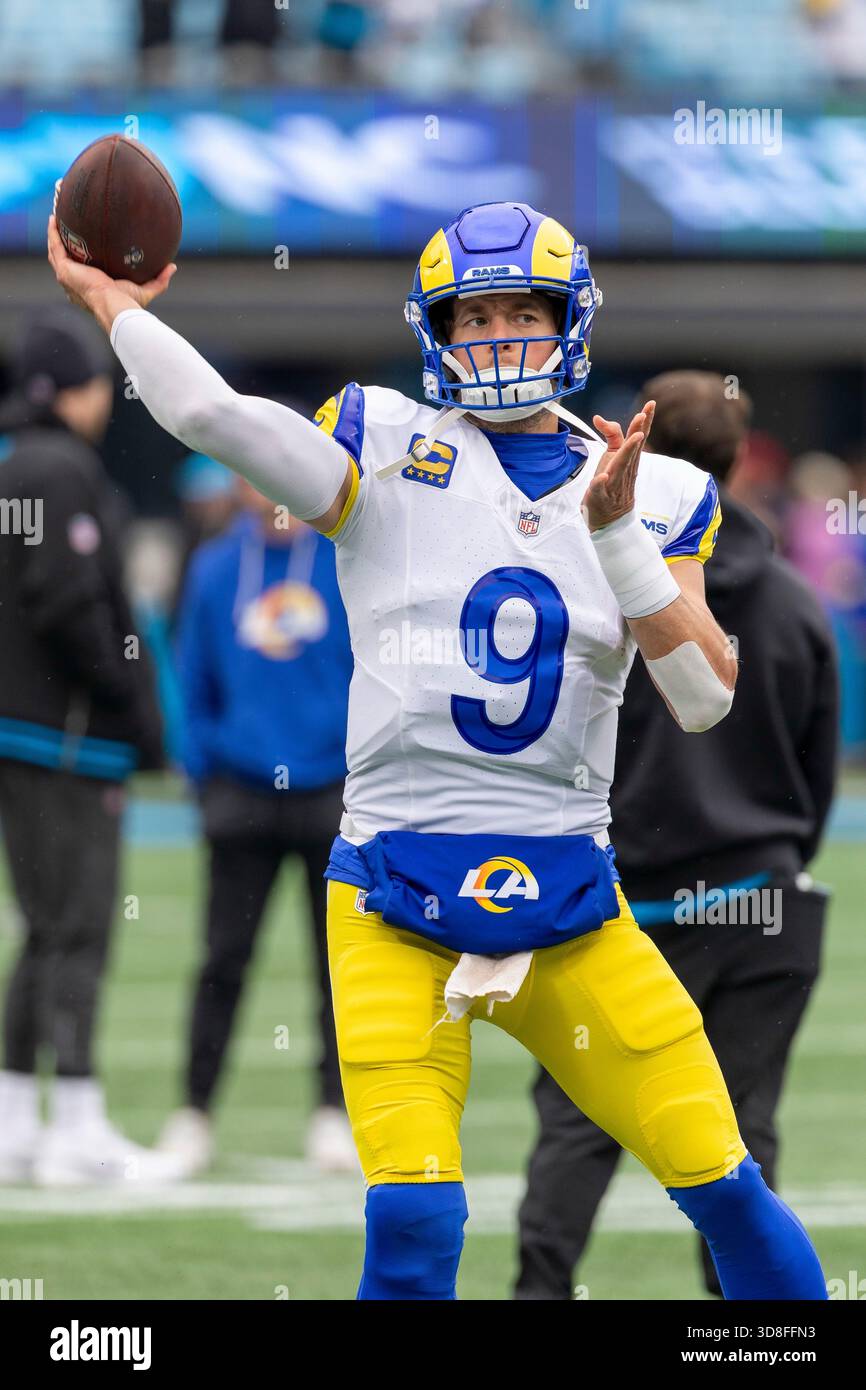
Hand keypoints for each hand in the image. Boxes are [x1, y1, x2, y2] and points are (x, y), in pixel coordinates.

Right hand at [47, 208, 175, 330]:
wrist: (114, 306)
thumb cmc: (128, 303)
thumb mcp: (145, 290)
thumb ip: (158, 280)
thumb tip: (172, 267)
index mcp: (90, 287)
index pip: (82, 270)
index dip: (80, 257)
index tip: (84, 243)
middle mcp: (75, 282)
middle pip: (65, 258)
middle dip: (63, 242)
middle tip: (66, 225)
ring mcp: (67, 276)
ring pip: (56, 251)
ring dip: (55, 233)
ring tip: (56, 216)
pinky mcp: (64, 270)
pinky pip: (55, 246)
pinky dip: (53, 232)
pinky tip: (54, 218)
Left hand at [583, 401, 655, 531]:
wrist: (611, 518)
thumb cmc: (612, 483)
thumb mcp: (612, 456)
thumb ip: (611, 435)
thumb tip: (599, 417)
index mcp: (629, 459)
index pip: (638, 437)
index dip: (645, 421)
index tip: (650, 404)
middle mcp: (625, 470)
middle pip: (632, 449)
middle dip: (637, 432)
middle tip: (642, 416)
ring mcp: (614, 484)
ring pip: (620, 467)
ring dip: (626, 453)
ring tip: (631, 441)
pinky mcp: (601, 497)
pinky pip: (601, 490)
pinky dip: (600, 484)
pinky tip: (600, 478)